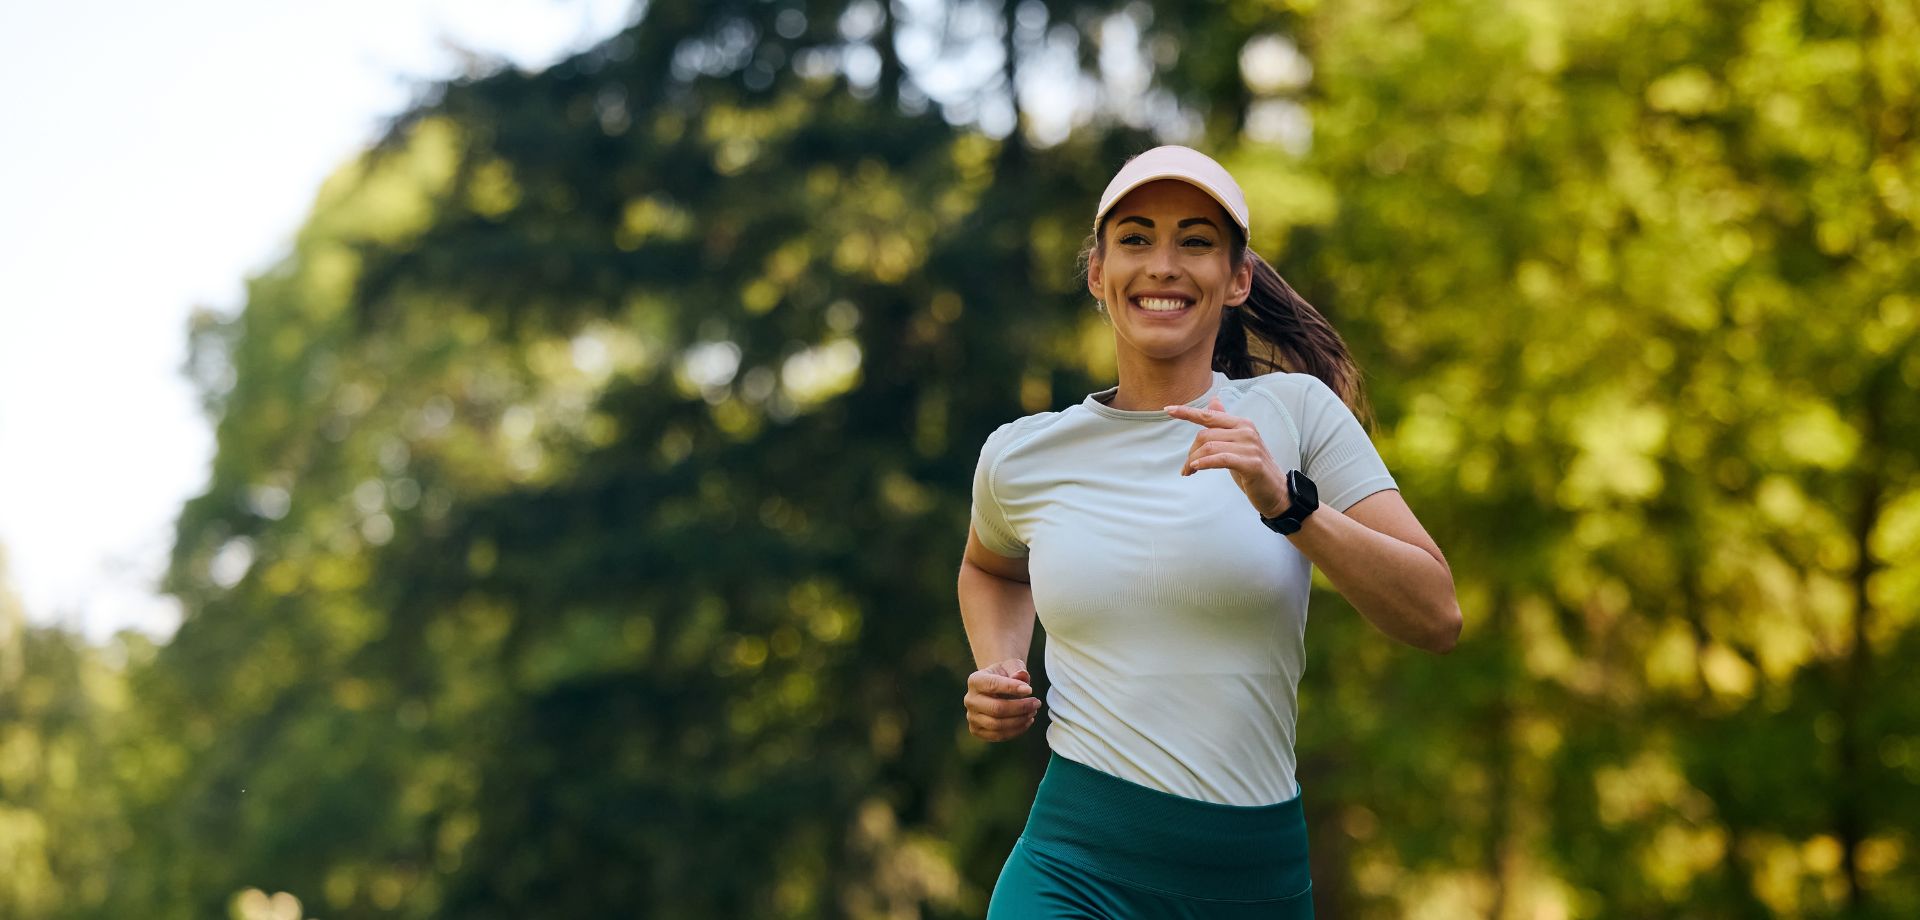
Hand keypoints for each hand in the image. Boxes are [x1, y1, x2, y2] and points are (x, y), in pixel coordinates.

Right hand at [964, 658, 1041, 741]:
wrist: (995, 686)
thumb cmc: (1004, 675)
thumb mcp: (1011, 665)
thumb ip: (1016, 669)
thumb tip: (1022, 676)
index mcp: (975, 681)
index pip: (993, 685)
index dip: (1012, 688)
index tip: (1030, 690)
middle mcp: (970, 700)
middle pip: (996, 709)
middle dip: (1020, 707)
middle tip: (1036, 703)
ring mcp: (972, 717)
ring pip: (997, 725)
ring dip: (1020, 720)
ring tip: (1033, 712)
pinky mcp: (977, 730)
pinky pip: (998, 735)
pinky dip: (1016, 731)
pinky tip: (1027, 721)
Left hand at [1165, 395, 1288, 517]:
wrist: (1277, 492)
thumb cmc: (1253, 468)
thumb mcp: (1237, 443)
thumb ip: (1225, 423)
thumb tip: (1214, 400)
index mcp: (1241, 424)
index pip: (1209, 415)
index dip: (1187, 412)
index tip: (1167, 409)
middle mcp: (1246, 430)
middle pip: (1205, 434)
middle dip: (1191, 452)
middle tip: (1187, 468)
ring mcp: (1250, 446)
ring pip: (1209, 446)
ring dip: (1193, 461)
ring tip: (1189, 472)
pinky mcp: (1251, 463)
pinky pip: (1220, 458)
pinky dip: (1205, 463)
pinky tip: (1195, 468)